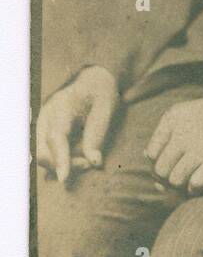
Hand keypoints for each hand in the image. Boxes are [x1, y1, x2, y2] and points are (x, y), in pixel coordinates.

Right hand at [36, 66, 119, 184]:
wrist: (92, 78)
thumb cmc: (101, 91)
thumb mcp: (106, 108)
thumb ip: (98, 134)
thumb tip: (94, 162)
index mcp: (62, 105)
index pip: (56, 137)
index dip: (60, 159)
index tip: (64, 178)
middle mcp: (46, 116)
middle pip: (43, 151)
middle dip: (63, 165)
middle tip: (88, 164)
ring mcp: (42, 124)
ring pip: (43, 155)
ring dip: (63, 163)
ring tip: (87, 159)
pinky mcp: (44, 131)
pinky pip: (47, 152)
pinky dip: (61, 159)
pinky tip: (78, 158)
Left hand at [145, 88, 202, 194]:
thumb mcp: (193, 116)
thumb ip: (171, 144)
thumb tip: (156, 184)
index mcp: (175, 116)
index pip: (150, 154)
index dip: (161, 165)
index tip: (177, 165)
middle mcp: (183, 130)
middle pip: (160, 171)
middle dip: (170, 180)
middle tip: (187, 176)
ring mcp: (200, 146)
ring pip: (175, 181)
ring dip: (184, 186)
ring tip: (197, 178)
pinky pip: (194, 186)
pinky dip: (197, 189)